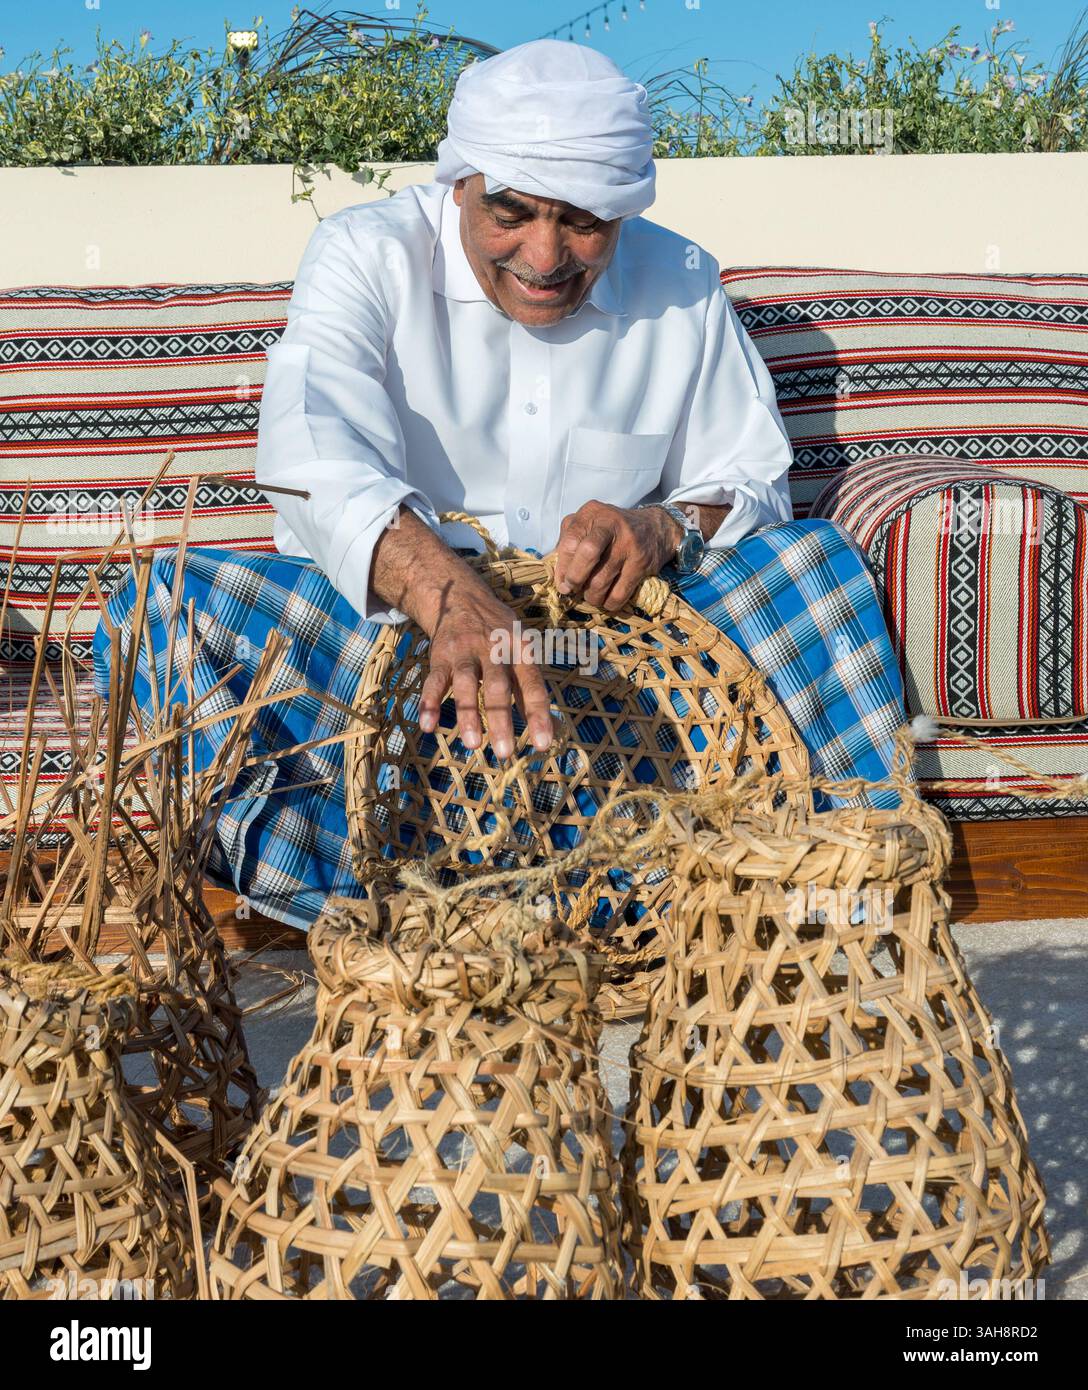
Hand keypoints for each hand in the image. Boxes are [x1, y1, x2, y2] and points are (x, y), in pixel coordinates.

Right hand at [417, 577, 555, 758]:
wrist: (462, 597)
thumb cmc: (500, 633)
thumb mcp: (521, 649)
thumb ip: (528, 686)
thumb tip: (546, 726)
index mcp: (520, 650)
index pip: (532, 685)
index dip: (538, 714)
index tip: (542, 744)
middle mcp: (494, 649)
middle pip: (497, 686)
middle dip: (501, 720)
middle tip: (505, 752)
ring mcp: (465, 652)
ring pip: (466, 684)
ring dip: (468, 714)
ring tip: (473, 744)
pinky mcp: (440, 656)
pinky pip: (434, 681)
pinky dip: (429, 703)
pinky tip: (428, 726)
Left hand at [552, 502, 680, 609]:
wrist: (655, 528)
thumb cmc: (612, 530)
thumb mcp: (590, 524)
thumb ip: (569, 541)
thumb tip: (558, 575)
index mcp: (591, 513)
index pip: (570, 541)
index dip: (563, 566)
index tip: (562, 581)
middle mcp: (610, 524)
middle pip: (587, 554)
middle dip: (575, 578)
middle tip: (572, 590)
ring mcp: (628, 543)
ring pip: (602, 579)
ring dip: (592, 596)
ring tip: (591, 597)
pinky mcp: (641, 562)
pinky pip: (620, 592)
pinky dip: (610, 603)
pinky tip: (607, 602)